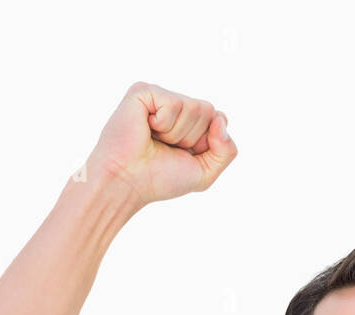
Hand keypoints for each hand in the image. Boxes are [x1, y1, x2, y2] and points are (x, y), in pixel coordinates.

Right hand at [85, 81, 237, 207]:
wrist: (127, 182)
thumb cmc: (160, 179)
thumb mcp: (205, 172)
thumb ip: (227, 150)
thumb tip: (220, 118)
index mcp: (188, 122)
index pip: (219, 118)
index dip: (207, 143)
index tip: (183, 154)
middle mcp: (174, 106)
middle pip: (209, 110)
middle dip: (192, 138)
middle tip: (165, 147)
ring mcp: (159, 97)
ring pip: (194, 107)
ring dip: (176, 133)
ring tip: (154, 139)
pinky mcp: (143, 91)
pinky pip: (174, 103)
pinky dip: (163, 124)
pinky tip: (146, 129)